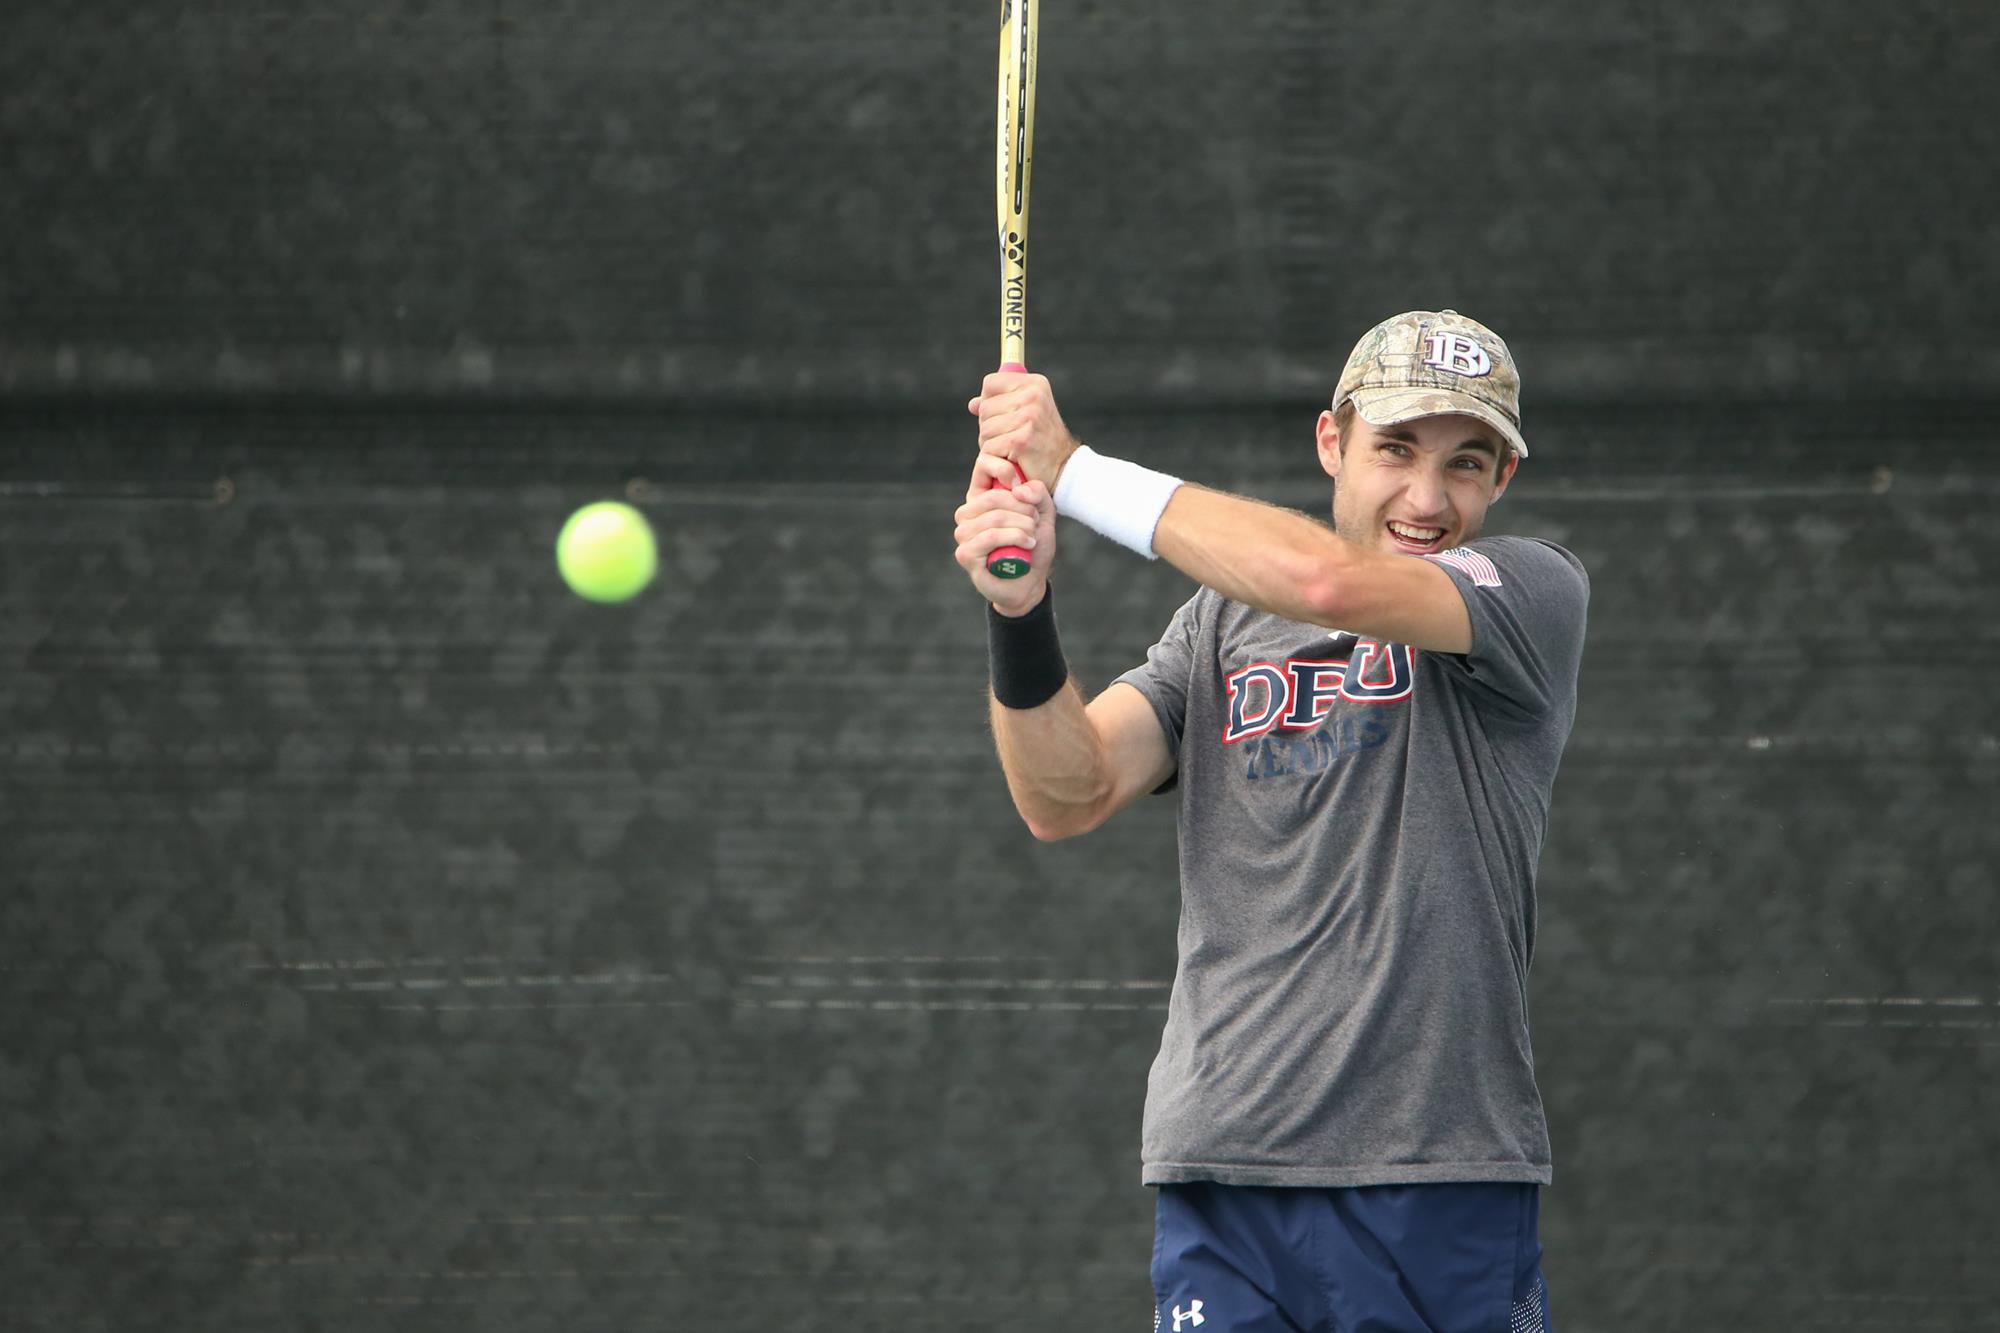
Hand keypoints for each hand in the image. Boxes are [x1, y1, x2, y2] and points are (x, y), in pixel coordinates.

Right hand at [955, 452, 1055, 615]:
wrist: (1030, 581)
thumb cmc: (1032, 545)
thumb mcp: (1042, 513)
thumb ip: (1037, 492)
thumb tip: (1019, 489)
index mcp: (979, 498)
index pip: (984, 467)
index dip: (1008, 473)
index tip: (1027, 493)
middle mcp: (966, 514)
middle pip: (995, 497)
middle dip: (1024, 510)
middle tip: (1035, 523)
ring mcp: (963, 534)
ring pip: (995, 518)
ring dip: (1023, 527)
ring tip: (1032, 537)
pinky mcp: (965, 553)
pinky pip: (991, 537)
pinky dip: (1015, 538)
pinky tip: (1028, 545)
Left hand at [966, 370, 1079, 490]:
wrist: (1065, 467)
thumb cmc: (1042, 439)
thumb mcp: (1026, 412)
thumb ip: (999, 403)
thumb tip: (973, 404)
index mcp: (1034, 384)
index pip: (990, 383)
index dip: (989, 401)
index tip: (1004, 415)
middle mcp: (1032, 396)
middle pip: (984, 408)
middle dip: (990, 426)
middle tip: (1011, 437)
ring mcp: (1027, 417)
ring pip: (984, 429)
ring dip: (992, 443)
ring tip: (1012, 448)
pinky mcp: (1020, 440)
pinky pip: (989, 447)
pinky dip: (996, 457)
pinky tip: (1011, 458)